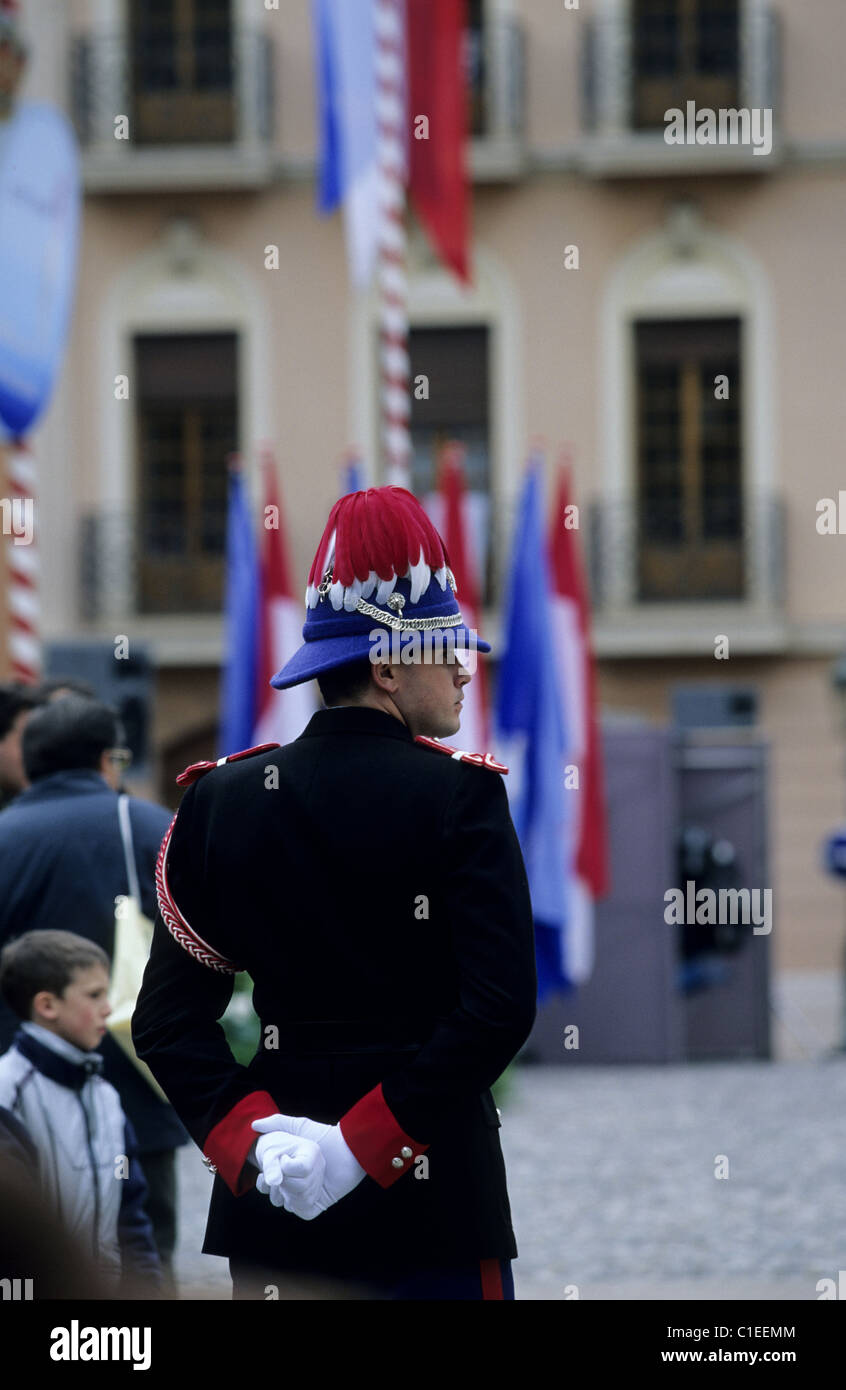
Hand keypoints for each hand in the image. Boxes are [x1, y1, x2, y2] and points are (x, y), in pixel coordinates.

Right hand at [251, 1113, 365, 1219]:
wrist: (351, 1151)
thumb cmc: (326, 1136)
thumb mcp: (301, 1126)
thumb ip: (278, 1122)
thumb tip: (254, 1124)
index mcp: (289, 1168)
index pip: (268, 1181)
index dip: (265, 1179)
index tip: (265, 1173)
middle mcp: (296, 1182)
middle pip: (277, 1194)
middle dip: (280, 1185)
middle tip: (283, 1177)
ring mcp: (306, 1194)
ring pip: (288, 1203)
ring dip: (291, 1194)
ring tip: (299, 1182)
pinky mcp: (317, 1204)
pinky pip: (303, 1211)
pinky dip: (302, 1205)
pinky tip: (309, 1193)